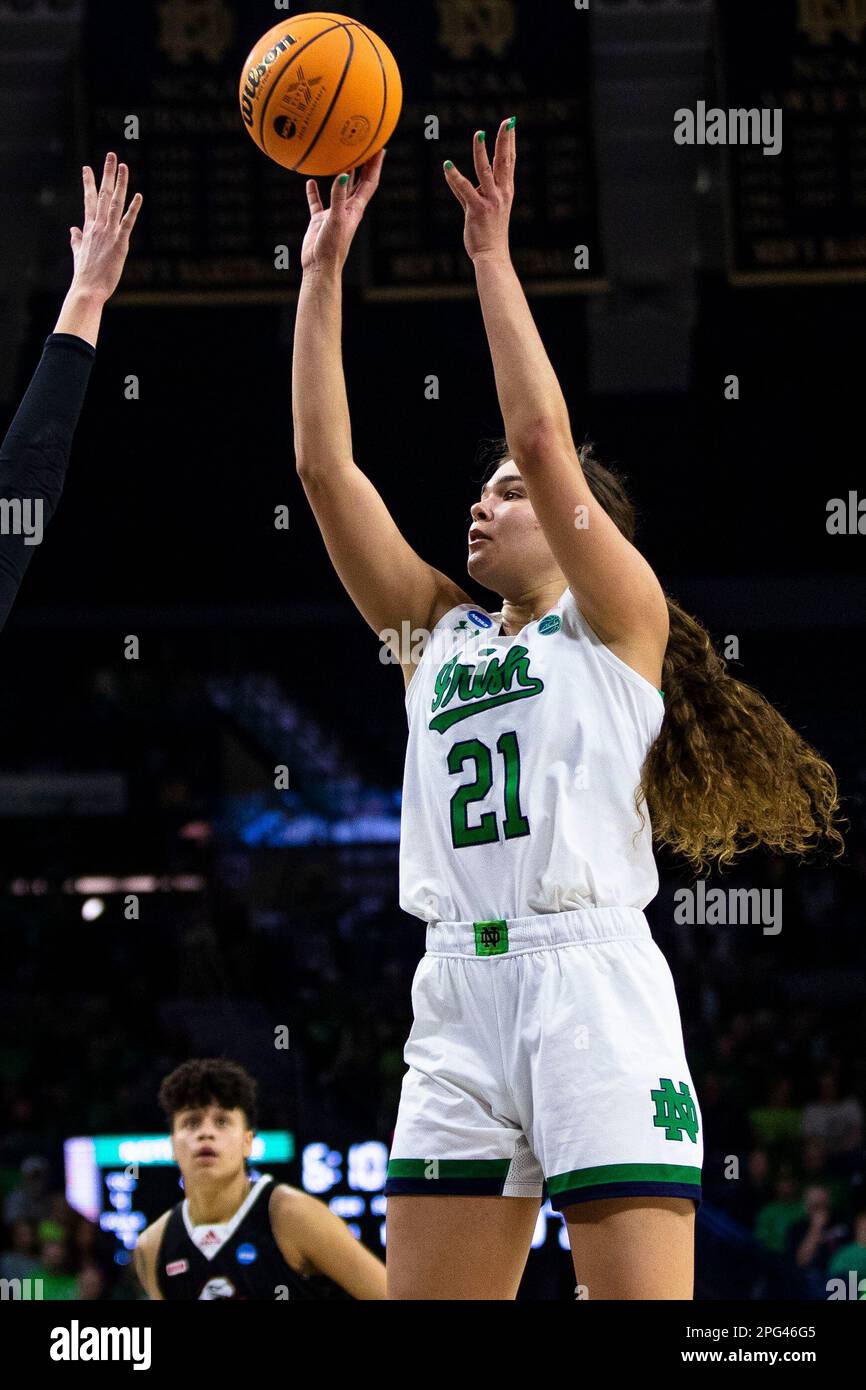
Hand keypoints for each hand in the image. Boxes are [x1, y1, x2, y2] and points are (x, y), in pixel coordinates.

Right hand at [70, 152, 142, 302]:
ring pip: (114, 202)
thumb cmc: (84, 275)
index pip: (88, 200)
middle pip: (102, 194)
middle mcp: (97, 226)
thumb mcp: (78, 253)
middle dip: (106, 174)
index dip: (88, 182)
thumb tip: (71, 230)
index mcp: (88, 228)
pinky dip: (133, 208)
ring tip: (122, 166)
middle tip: (111, 155)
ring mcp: (108, 233)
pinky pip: (127, 222)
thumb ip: (75, 240)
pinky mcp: (119, 243)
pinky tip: (138, 196)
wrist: (87, 289)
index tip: (87, 167)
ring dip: (119, 183)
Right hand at [301, 151, 385, 275]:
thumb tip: (342, 174)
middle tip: (364, 145)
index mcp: (356, 208)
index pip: (369, 182)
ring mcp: (334, 213)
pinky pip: (317, 202)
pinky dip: (314, 191)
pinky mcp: (320, 220)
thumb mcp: (336, 219)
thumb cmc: (332, 247)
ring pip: (339, 188)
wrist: (320, 267)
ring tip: (341, 155)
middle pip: (358, 181)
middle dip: (363, 164)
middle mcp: (347, 208)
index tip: (379, 148)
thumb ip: (338, 197)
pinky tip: (310, 181)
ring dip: (341, 173)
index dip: (375, 165)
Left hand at [443, 117, 516, 261]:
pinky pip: (464, 189)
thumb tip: (454, 177)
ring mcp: (490, 202)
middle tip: (507, 121)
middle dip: (505, 140)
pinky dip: (454, 177)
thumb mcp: (484, 209)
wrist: (492, 255)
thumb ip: (470, 192)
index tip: (511, 123)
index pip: (510, 161)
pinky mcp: (476, 210)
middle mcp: (501, 194)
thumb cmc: (489, 234)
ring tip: (478, 134)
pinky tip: (447, 165)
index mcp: (505, 191)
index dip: (511, 141)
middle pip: (504, 161)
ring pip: (485, 171)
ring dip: (481, 151)